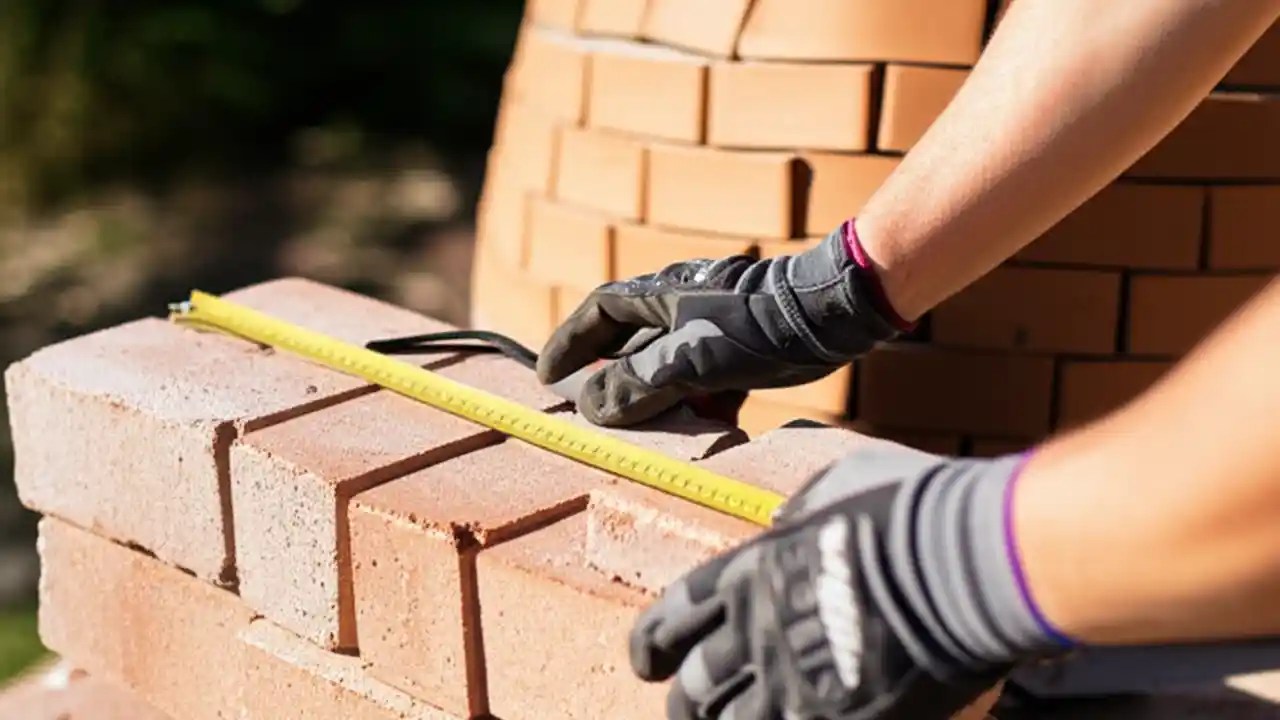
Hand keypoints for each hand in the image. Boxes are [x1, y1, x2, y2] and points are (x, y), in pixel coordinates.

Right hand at [536, 221, 905, 426]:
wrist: (832, 315)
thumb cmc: (758, 327)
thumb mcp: (689, 360)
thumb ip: (637, 385)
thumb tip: (592, 408)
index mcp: (659, 296)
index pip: (597, 314)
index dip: (569, 344)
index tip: (546, 375)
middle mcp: (681, 306)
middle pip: (629, 344)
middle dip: (610, 379)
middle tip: (588, 411)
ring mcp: (713, 326)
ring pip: (668, 367)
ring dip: (656, 398)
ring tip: (645, 431)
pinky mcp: (744, 349)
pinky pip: (705, 380)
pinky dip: (700, 404)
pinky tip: (708, 424)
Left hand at [629, 446, 1066, 719]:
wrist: (968, 564)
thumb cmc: (911, 509)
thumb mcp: (840, 483)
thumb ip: (802, 508)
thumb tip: (785, 518)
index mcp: (751, 570)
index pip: (676, 615)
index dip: (652, 643)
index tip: (644, 662)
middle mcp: (759, 630)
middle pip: (696, 683)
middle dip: (684, 700)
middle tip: (684, 708)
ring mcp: (798, 681)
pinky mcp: (839, 717)